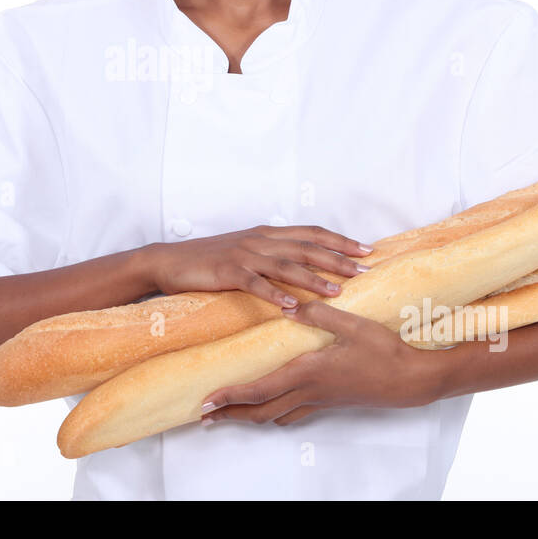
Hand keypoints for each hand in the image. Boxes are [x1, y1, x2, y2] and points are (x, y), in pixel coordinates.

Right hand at [146, 225, 373, 308]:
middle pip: (306, 247)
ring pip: (286, 265)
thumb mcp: (246, 251)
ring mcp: (243, 254)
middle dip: (338, 259)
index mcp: (267, 234)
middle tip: (365, 270)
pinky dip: (275, 293)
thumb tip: (303, 266)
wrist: (170, 261)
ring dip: (314, 278)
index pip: (311, 233)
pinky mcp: (227, 271)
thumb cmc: (210, 260)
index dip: (340, 241)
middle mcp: (260, 240)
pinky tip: (292, 305)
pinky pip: (256, 283)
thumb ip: (272, 255)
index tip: (366, 250)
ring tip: (338, 290)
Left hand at [200, 300, 446, 425]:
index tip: (207, 401)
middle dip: (230, 414)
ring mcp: (319, 399)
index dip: (231, 397)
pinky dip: (273, 412)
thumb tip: (288, 304)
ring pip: (274, 415)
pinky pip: (292, 412)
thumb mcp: (353, 325)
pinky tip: (270, 405)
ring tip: (229, 411)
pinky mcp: (329, 401)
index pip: (260, 389)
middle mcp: (309, 391)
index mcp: (308, 372)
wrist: (413, 380)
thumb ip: (320, 313)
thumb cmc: (385, 352)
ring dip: (249, 414)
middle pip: (260, 410)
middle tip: (205, 415)